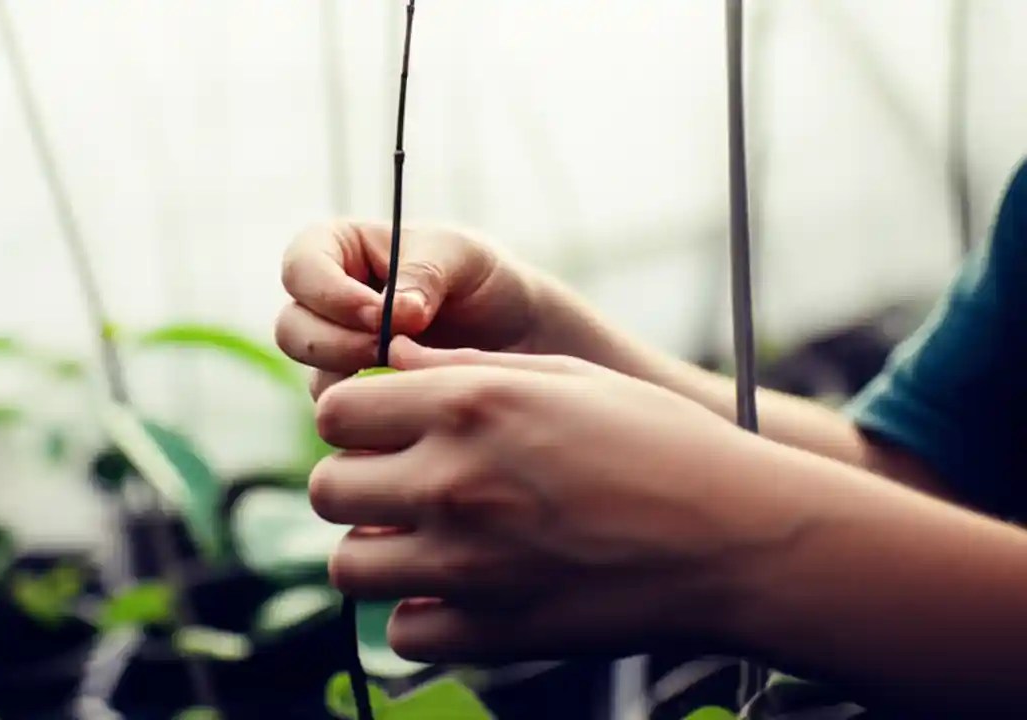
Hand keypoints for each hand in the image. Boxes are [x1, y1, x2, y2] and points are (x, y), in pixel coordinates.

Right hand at [275, 220, 560, 396]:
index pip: (300, 267)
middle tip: (389, 350)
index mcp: (339, 249)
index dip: (328, 293)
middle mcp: (326, 303)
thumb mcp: (462, 257)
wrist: (516, 334)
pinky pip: (343, 411)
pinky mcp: (355, 397)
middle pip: (291, 328)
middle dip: (336, 344)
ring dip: (353, 379)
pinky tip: (413, 399)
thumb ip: (423, 275)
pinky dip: (373, 408)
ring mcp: (336, 354)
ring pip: (312, 375)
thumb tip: (397, 314)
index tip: (376, 314)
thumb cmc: (482, 278)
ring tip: (409, 372)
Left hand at [309, 337, 797, 662]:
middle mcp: (452, 482)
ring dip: (374, 548)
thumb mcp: (567, 375)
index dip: (353, 416)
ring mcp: (466, 565)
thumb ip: (467, 366)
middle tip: (395, 482)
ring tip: (419, 537)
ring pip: (347, 566)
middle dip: (353, 481)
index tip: (381, 425)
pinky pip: (402, 630)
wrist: (736, 539)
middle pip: (326, 488)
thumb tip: (395, 360)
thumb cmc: (661, 443)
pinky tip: (457, 589)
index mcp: (469, 405)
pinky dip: (420, 612)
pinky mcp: (490, 631)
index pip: (337, 410)